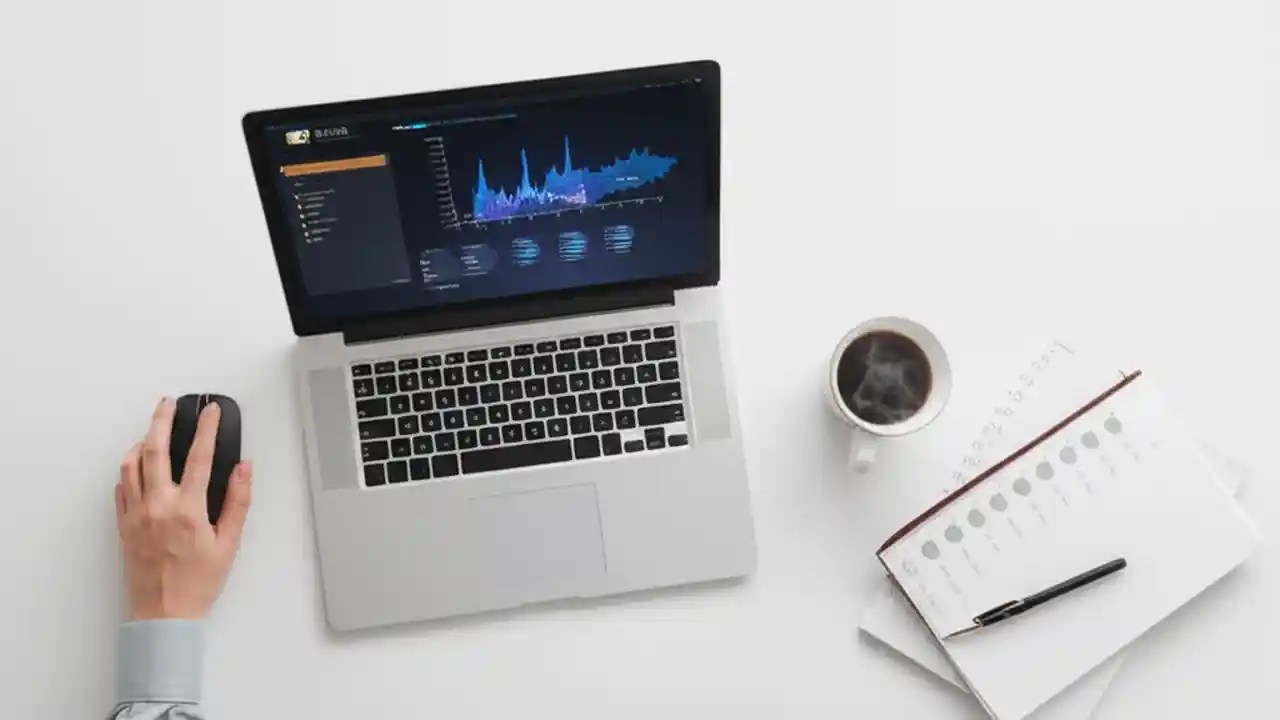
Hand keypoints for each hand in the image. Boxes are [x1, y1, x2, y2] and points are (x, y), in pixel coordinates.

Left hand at [115, 397, 252, 620]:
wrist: (164, 613)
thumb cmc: (199, 582)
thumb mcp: (229, 542)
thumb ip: (238, 500)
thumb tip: (243, 468)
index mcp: (188, 509)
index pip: (199, 456)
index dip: (207, 428)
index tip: (211, 411)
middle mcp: (158, 506)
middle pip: (155, 450)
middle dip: (162, 420)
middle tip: (169, 404)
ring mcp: (136, 514)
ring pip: (131, 465)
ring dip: (141, 442)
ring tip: (151, 431)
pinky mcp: (123, 524)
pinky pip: (121, 487)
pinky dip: (128, 469)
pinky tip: (137, 465)